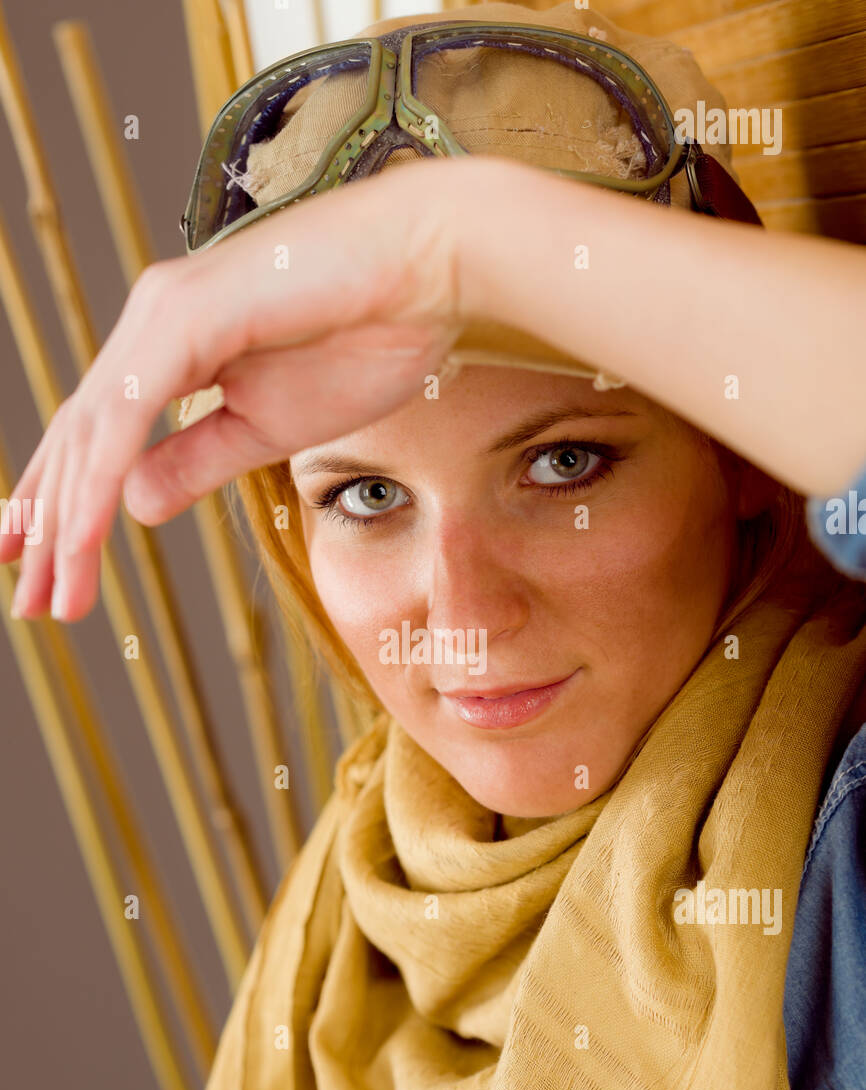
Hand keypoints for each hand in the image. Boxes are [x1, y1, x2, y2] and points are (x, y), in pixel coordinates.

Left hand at [0, 155, 472, 620]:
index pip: (98, 436)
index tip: (43, 568)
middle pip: (77, 438)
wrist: (427, 271)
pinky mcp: (185, 315)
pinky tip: (80, 537)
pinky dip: (98, 482)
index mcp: (170, 347)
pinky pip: (126, 415)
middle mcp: (151, 324)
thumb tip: (131, 505)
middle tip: (27, 603)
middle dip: (47, 524)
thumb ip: (196, 461)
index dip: (64, 503)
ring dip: (67, 521)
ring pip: (91, 432)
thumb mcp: (266, 428)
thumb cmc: (363, 338)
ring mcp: (161, 315)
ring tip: (50, 595)